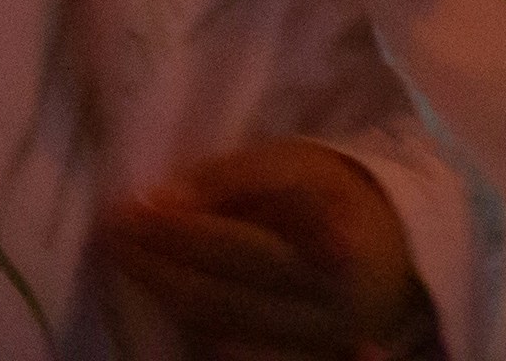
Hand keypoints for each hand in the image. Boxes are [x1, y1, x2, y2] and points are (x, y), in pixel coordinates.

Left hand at [96, 137, 425, 357]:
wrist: (392, 248)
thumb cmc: (326, 194)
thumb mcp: (289, 164)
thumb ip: (226, 180)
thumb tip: (161, 201)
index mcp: (338, 243)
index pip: (246, 241)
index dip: (187, 230)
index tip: (137, 208)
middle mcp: (334, 303)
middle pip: (234, 290)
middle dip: (164, 263)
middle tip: (113, 231)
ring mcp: (323, 341)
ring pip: (232, 326)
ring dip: (170, 295)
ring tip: (123, 260)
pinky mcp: (310, 357)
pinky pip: (251, 352)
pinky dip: (203, 335)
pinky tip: (168, 309)